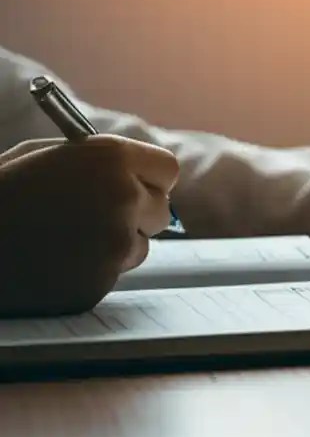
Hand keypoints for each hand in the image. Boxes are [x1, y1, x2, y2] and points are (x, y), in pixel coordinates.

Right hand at [0, 136, 179, 316]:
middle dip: (137, 214)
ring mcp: (114, 242)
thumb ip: (97, 163)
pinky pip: (111, 273)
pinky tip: (53, 261)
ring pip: (140, 246)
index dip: (150, 179)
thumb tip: (137, 175)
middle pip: (161, 209)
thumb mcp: (43, 156)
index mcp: (109, 158)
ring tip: (62, 239)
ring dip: (114, 245)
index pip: (166, 169)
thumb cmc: (0, 194)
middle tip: (97, 216)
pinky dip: (91, 270)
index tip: (139, 187)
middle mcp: (123, 196)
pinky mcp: (100, 280)